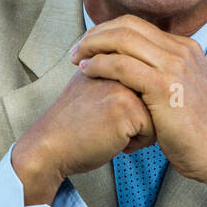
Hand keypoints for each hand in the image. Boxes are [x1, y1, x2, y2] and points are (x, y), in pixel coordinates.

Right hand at [12, 70, 155, 204]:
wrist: (49, 147)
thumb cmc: (70, 125)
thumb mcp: (90, 86)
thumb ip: (112, 75)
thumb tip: (139, 76)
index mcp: (110, 59)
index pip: (144, 84)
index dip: (130, 107)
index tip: (106, 115)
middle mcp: (119, 67)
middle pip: (153, 98)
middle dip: (137, 117)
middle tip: (105, 123)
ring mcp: (124, 86)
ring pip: (157, 114)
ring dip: (138, 131)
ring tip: (108, 131)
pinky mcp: (128, 107)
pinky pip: (153, 130)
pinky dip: (136, 143)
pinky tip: (110, 141)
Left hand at [69, 15, 206, 206]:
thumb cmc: (195, 134)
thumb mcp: (181, 94)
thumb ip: (161, 77)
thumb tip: (132, 73)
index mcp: (185, 49)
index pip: (138, 25)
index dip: (108, 31)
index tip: (89, 45)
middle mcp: (181, 50)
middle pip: (128, 25)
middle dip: (96, 34)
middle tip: (77, 49)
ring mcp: (175, 65)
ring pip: (122, 40)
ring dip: (93, 46)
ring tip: (76, 58)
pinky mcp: (164, 85)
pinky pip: (122, 65)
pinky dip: (99, 65)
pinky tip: (86, 72)